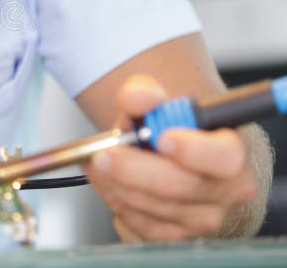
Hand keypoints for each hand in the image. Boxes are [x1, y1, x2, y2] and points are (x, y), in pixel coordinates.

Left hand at [83, 75, 257, 241]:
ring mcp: (203, 218)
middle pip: (180, 187)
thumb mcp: (157, 102)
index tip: (162, 138)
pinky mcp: (177, 236)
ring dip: (116, 184)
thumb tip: (138, 98)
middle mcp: (226, 190)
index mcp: (231, 150)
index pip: (225, 157)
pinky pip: (140, 225)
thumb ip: (144, 93)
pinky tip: (108, 181)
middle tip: (104, 154)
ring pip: (154, 208)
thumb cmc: (173, 131)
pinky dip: (116, 201)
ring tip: (98, 161)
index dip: (194, 150)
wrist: (177, 161)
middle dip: (134, 171)